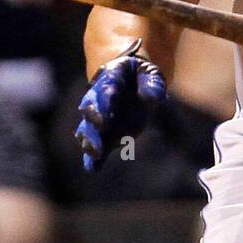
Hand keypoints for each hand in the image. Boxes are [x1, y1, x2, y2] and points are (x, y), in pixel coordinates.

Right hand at [75, 38, 166, 171]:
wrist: (131, 82)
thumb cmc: (141, 75)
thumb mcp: (151, 74)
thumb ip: (152, 84)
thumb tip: (154, 98)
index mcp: (110, 78)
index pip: (105, 88)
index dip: (104, 100)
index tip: (106, 113)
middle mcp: (99, 98)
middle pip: (91, 109)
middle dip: (95, 119)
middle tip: (102, 128)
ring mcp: (100, 117)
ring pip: (89, 128)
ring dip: (90, 140)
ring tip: (95, 153)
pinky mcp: (105, 133)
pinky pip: (97, 145)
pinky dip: (93, 157)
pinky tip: (92, 168)